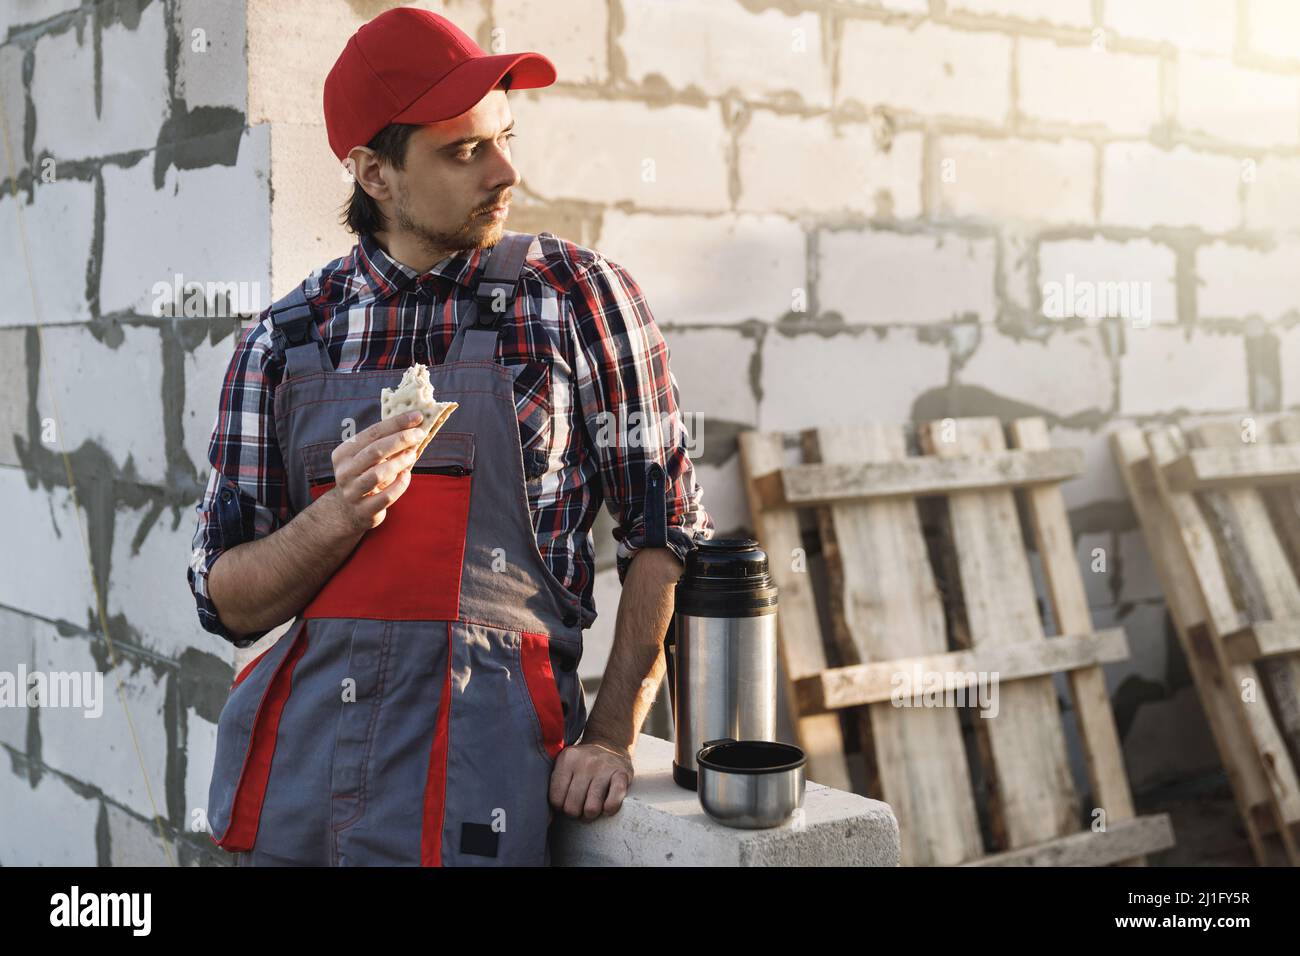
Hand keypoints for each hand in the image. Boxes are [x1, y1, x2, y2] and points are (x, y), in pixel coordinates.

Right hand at [321, 411, 426, 534]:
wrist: (348, 511)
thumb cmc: (365, 476)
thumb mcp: (367, 459)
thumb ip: (384, 443)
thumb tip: (414, 424)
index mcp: (343, 453)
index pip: (372, 432)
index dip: (396, 423)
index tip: (417, 415)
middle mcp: (345, 472)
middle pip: (375, 451)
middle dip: (400, 439)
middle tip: (419, 433)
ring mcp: (353, 492)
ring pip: (379, 473)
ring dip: (400, 462)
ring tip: (412, 455)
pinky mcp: (364, 510)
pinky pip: (387, 496)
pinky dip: (400, 484)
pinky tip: (407, 475)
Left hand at [548, 740, 633, 821]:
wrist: (611, 744)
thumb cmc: (583, 764)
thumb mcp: (565, 765)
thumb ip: (554, 786)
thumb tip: (548, 818)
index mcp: (567, 759)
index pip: (556, 799)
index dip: (561, 807)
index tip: (567, 801)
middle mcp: (585, 762)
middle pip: (572, 807)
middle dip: (576, 813)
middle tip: (580, 806)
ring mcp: (604, 768)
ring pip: (591, 809)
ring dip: (591, 814)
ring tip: (592, 806)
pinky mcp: (622, 774)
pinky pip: (612, 803)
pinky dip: (609, 810)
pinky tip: (607, 806)